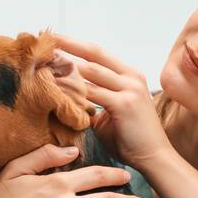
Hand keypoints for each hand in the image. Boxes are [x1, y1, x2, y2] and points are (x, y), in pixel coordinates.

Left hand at [52, 33, 173, 170]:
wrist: (154, 158)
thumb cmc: (131, 139)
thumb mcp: (109, 114)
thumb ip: (92, 102)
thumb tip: (66, 99)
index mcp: (129, 75)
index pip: (97, 53)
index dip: (74, 44)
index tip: (53, 39)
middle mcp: (131, 76)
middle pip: (94, 53)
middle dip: (67, 45)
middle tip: (44, 40)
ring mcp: (130, 88)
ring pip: (91, 71)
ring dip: (66, 66)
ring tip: (44, 62)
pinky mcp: (125, 104)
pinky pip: (92, 93)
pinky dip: (73, 90)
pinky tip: (55, 88)